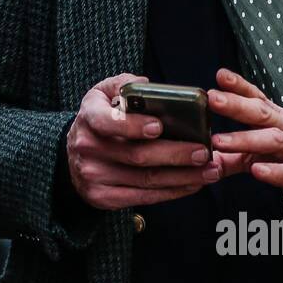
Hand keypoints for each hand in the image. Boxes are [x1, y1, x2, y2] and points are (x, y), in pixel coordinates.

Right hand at [66, 73, 251, 209]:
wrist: (72, 154)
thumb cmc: (100, 119)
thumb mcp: (103, 94)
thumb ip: (124, 84)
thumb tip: (147, 85)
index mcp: (89, 118)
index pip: (108, 122)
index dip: (134, 126)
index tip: (160, 126)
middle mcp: (88, 148)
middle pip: (137, 156)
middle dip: (175, 155)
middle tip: (204, 152)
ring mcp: (94, 176)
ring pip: (146, 180)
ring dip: (183, 177)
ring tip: (210, 171)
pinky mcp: (103, 197)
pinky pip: (144, 197)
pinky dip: (172, 192)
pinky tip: (193, 184)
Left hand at [208, 68, 282, 216]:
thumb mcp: (274, 159)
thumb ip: (240, 159)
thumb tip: (207, 160)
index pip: (261, 100)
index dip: (241, 88)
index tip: (219, 76)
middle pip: (264, 113)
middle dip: (238, 105)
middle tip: (212, 98)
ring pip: (275, 141)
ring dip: (247, 139)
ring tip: (220, 140)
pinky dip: (275, 172)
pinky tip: (256, 172)